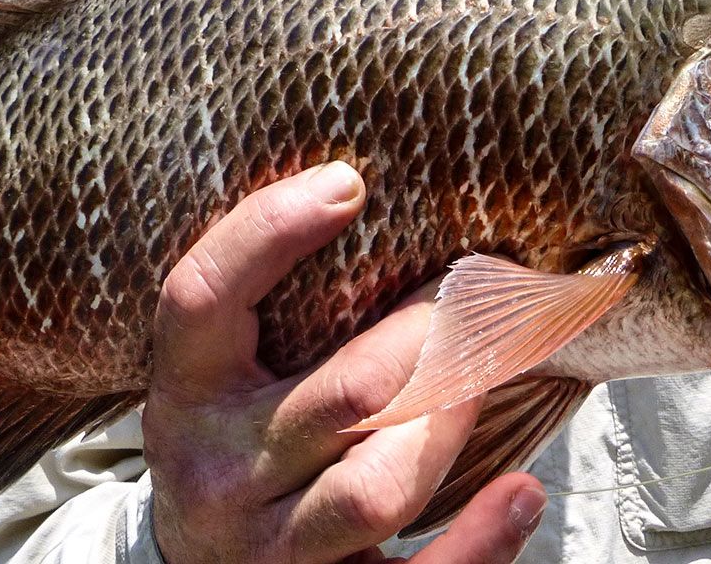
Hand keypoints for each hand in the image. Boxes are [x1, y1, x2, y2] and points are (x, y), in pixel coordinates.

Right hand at [144, 161, 545, 563]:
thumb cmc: (238, 447)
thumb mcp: (223, 382)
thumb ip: (276, 319)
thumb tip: (374, 205)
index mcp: (187, 395)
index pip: (200, 297)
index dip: (267, 231)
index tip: (348, 183)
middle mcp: (219, 473)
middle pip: (343, 396)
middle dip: (431, 340)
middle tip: (475, 301)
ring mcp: (267, 548)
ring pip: (376, 489)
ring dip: (449, 426)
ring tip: (480, 384)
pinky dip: (480, 542)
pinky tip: (522, 493)